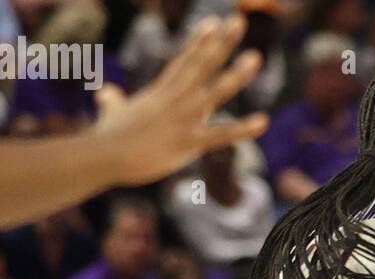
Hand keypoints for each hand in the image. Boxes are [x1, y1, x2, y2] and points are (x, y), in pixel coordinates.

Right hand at [92, 15, 267, 187]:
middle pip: (202, 64)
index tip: (215, 23)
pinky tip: (263, 121)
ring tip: (257, 57)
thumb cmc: (107, 138)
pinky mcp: (188, 142)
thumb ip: (113, 102)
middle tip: (239, 20)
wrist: (104, 155)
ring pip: (215, 91)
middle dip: (222, 43)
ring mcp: (183, 118)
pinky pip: (221, 135)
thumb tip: (105, 94)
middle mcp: (175, 99)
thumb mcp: (112, 114)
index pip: (184, 62)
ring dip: (236, 74)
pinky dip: (243, 129)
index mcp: (160, 93)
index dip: (200, 42)